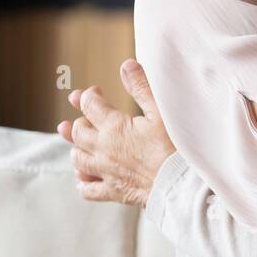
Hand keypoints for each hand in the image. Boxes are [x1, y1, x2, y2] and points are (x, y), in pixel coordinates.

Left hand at [57, 59, 176, 206]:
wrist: (180, 184)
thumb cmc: (175, 147)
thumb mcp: (161, 111)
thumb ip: (141, 87)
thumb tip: (126, 65)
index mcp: (113, 126)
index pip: (90, 105)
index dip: (89, 95)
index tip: (96, 91)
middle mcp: (103, 148)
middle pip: (78, 132)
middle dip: (78, 120)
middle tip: (81, 115)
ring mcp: (105, 172)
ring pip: (78, 159)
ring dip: (76, 148)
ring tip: (77, 144)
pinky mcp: (112, 191)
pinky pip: (87, 189)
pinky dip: (83, 182)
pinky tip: (84, 177)